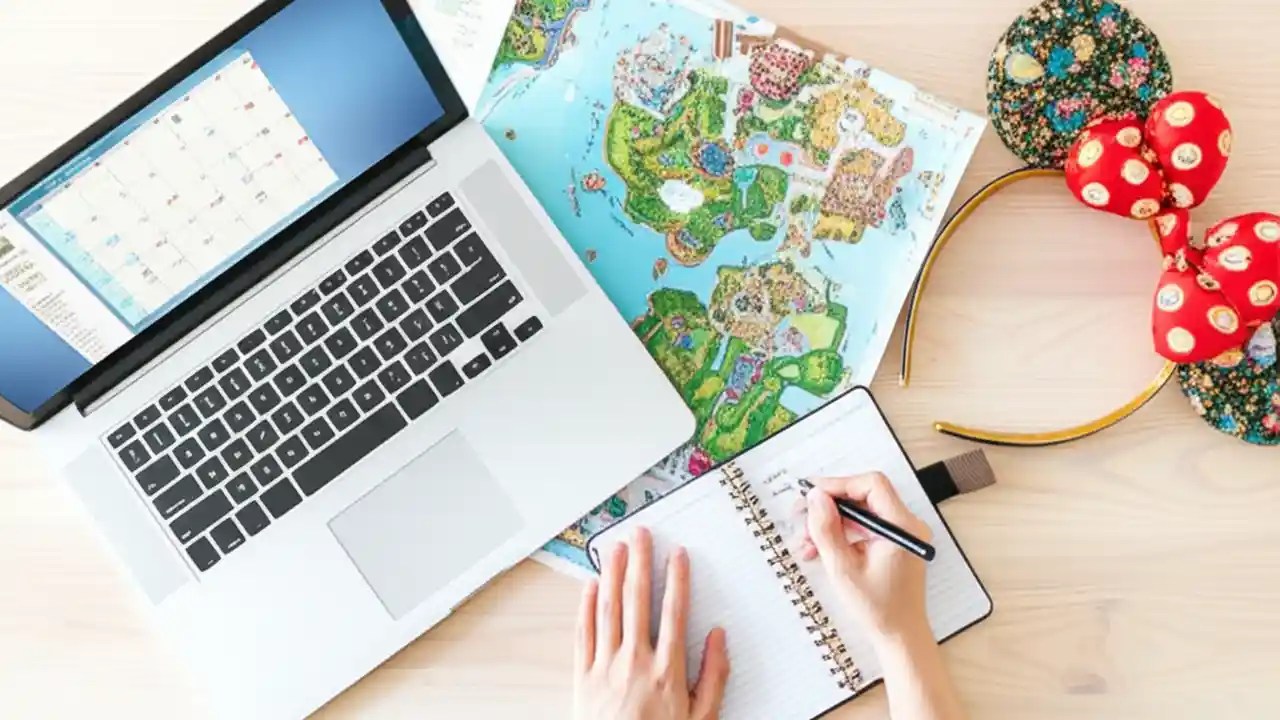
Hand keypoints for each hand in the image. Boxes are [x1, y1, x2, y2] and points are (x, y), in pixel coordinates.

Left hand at [574, 527, 729, 719]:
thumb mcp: (702, 719)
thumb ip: (714, 677)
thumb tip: (717, 637)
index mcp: (667, 671)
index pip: (674, 612)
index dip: (677, 579)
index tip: (678, 555)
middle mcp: (634, 662)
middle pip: (638, 601)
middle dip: (641, 563)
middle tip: (641, 535)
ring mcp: (606, 668)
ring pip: (609, 610)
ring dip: (614, 574)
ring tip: (616, 548)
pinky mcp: (583, 677)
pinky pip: (584, 634)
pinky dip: (586, 606)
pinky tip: (590, 585)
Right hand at [796, 473, 933, 644]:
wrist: (899, 636)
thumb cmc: (878, 608)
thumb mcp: (843, 568)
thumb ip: (827, 529)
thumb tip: (815, 496)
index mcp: (902, 527)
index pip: (872, 485)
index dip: (839, 484)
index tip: (812, 492)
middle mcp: (906, 525)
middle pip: (863, 497)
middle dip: (829, 506)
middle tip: (801, 515)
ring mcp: (900, 535)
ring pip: (859, 513)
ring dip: (830, 523)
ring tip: (805, 542)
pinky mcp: (892, 544)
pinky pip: (863, 529)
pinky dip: (841, 535)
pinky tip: (818, 549)